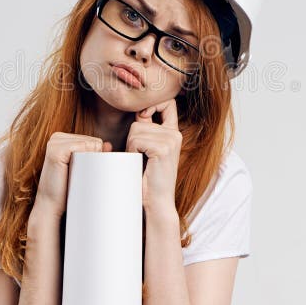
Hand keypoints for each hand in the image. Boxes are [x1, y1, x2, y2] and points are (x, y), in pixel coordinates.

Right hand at [35, 132, 112, 218]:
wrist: (52, 205)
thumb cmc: (67, 188)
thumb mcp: (82, 167)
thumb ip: (94, 153)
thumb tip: (108, 144)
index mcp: (61, 138)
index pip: (92, 141)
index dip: (95, 156)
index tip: (83, 170)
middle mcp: (56, 137)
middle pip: (92, 141)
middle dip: (93, 158)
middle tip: (78, 174)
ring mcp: (54, 143)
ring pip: (89, 144)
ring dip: (89, 160)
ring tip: (75, 173)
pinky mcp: (55, 151)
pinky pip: (82, 147)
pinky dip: (85, 159)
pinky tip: (74, 169)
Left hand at [125, 98, 182, 212]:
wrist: (157, 201)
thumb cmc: (147, 177)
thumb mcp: (148, 148)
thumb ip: (146, 128)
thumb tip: (140, 111)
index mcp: (173, 133)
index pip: (167, 103)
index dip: (152, 104)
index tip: (143, 116)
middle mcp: (174, 134)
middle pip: (140, 120)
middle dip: (132, 138)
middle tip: (140, 157)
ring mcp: (170, 139)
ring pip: (135, 130)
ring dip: (131, 147)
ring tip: (141, 161)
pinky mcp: (163, 147)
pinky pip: (135, 140)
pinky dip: (132, 152)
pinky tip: (141, 163)